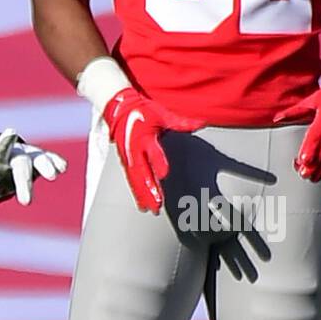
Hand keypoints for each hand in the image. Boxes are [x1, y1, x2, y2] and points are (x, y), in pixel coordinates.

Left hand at [0, 130, 67, 206]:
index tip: (10, 132)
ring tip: (55, 174)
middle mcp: (14, 155)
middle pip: (21, 165)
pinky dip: (56, 163)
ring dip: (46, 166)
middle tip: (26, 202)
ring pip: (38, 160)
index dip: (3, 143)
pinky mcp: (39, 163)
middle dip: (24, 182)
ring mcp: (29, 157)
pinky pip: (49, 161)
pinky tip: (62, 167)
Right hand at [102, 88, 202, 212]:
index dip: (157, 162)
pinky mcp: (126, 164)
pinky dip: (137, 194)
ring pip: (135, 181)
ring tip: (151, 209)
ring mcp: (128, 159)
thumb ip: (181, 122)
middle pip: (142, 173)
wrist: (118, 110)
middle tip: (158, 203)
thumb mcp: (161, 114)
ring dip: (143, 196)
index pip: (152, 151)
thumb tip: (202, 122)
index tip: (164, 174)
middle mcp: (134, 150)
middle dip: (149, 189)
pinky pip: (131, 181)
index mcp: (143, 136)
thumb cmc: (142, 112)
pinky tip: (142, 205)